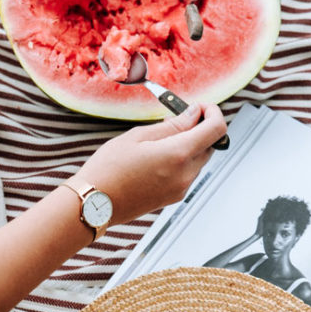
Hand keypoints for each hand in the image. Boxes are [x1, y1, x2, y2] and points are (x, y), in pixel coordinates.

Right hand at [74, 103, 226, 224]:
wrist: (94, 204)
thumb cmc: (108, 169)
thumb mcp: (138, 136)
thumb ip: (172, 125)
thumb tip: (194, 114)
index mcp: (178, 155)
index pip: (217, 130)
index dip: (213, 113)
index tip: (199, 107)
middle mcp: (185, 174)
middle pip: (210, 144)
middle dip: (199, 127)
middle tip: (175, 118)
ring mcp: (181, 188)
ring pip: (200, 159)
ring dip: (190, 144)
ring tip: (160, 137)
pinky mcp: (174, 197)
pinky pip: (188, 173)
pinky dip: (182, 159)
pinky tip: (158, 154)